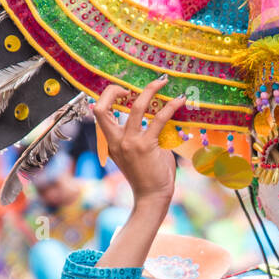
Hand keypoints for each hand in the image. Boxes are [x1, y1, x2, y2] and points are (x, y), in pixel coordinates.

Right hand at [92, 76, 183, 209]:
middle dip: (113, 90)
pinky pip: (158, 119)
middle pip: (102, 107)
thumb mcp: (137, 154)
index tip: (124, 91)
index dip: (108, 97)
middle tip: (131, 85)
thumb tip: (155, 116)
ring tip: (162, 81)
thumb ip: (141, 135)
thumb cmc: (149, 176)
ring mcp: (129, 143)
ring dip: (149, 91)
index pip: (99, 113)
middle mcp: (116, 141)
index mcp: (111, 142)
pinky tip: (179, 101)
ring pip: (135, 108)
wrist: (152, 197)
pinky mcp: (145, 146)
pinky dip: (170, 107)